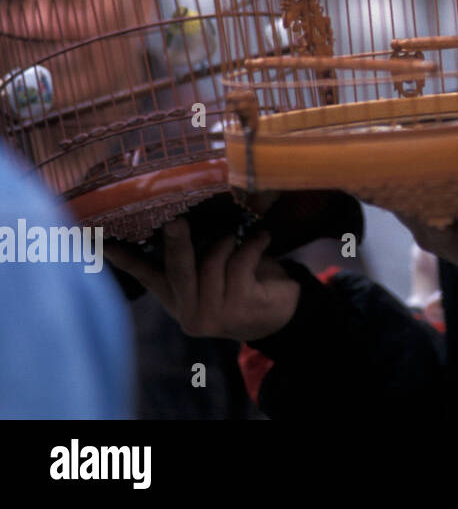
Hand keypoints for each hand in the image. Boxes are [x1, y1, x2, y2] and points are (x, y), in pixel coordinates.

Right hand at [104, 218, 300, 341]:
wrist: (282, 315)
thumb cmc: (245, 284)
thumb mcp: (215, 272)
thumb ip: (194, 256)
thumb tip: (176, 216)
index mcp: (176, 300)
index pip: (145, 277)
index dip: (124, 259)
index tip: (101, 242)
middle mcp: (188, 312)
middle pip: (177, 269)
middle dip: (177, 240)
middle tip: (176, 219)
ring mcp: (213, 314)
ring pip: (213, 262)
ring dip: (229, 241)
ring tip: (242, 234)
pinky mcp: (239, 308)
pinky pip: (241, 262)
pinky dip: (254, 244)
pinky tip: (263, 238)